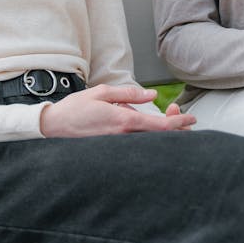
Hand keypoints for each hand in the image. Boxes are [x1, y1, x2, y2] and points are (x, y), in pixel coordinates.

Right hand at [39, 85, 194, 137]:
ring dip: (161, 132)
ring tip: (166, 118)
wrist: (53, 128)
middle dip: (175, 127)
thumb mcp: (101, 93)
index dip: (179, 123)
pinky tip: (146, 127)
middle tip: (178, 114)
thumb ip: (128, 94)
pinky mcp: (112, 149)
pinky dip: (147, 136)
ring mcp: (118, 146)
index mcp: (123, 120)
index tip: (191, 118)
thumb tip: (151, 95)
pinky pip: (136, 144)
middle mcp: (123, 137)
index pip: (160, 126)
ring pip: (149, 142)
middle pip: (159, 137)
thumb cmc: (75, 109)